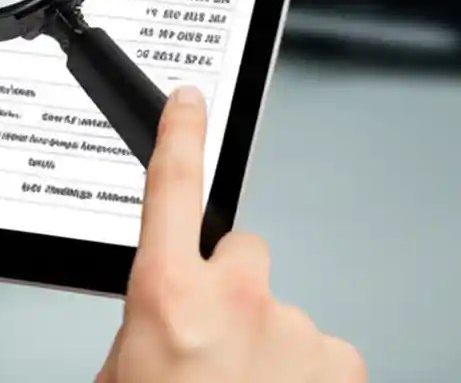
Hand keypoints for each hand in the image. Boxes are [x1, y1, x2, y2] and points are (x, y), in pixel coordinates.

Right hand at [96, 87, 364, 382]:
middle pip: (242, 251)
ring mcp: (294, 327)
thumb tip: (161, 320)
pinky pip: (316, 347)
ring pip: (278, 308)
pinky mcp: (338, 360)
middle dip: (228, 285)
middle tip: (211, 341)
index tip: (188, 103)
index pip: (174, 186)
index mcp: (171, 295)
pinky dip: (300, 370)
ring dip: (263, 339)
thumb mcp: (122, 374)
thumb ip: (143, 326)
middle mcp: (236, 300)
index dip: (182, 135)